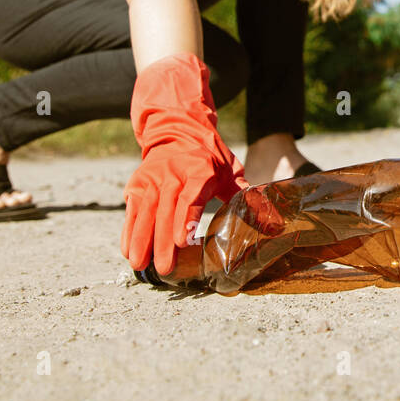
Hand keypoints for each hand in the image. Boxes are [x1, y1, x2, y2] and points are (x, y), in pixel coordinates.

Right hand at [120, 53, 246, 274]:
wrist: (178, 132)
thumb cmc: (210, 158)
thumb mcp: (231, 171)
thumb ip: (246, 197)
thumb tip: (272, 224)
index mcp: (200, 170)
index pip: (190, 198)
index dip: (185, 220)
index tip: (182, 241)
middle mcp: (172, 174)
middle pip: (165, 211)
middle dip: (162, 242)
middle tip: (165, 268)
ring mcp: (152, 179)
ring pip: (145, 212)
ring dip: (140, 240)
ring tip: (140, 265)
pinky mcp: (137, 184)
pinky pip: (132, 210)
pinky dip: (128, 231)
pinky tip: (128, 250)